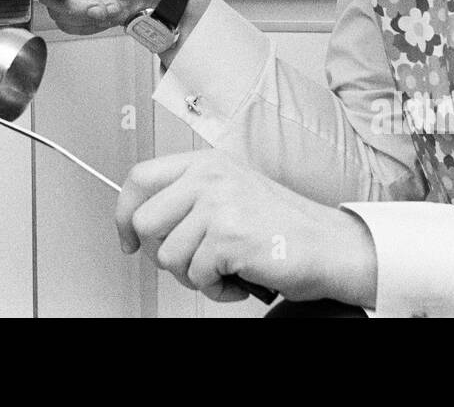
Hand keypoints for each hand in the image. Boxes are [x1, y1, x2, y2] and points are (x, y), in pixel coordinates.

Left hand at [115, 150, 377, 305]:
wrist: (330, 246)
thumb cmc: (285, 225)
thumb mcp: (232, 191)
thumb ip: (190, 196)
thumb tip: (143, 221)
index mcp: (206, 163)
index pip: (140, 178)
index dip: (123, 213)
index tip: (128, 238)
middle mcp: (209, 177)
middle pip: (144, 222)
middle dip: (163, 253)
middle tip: (192, 261)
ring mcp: (219, 205)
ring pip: (167, 256)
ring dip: (194, 275)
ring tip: (224, 269)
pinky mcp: (228, 237)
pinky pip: (196, 277)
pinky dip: (216, 289)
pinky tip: (238, 278)